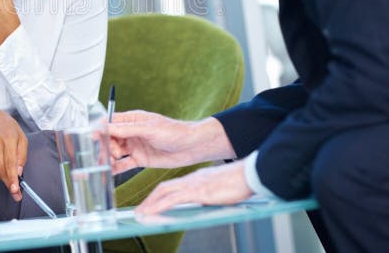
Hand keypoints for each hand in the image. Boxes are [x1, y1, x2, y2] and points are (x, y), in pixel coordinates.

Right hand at [0, 109, 27, 201]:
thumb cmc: (9, 129)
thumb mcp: (22, 138)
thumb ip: (22, 156)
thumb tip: (18, 172)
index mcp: (9, 138)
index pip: (10, 163)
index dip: (12, 178)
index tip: (15, 190)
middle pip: (1, 169)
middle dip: (8, 181)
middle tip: (15, 190)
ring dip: (1, 174)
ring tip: (6, 167)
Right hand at [108, 111, 234, 173]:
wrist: (191, 147)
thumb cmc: (174, 131)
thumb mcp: (148, 129)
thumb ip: (126, 130)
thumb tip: (105, 127)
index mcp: (132, 120)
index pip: (110, 123)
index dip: (100, 130)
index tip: (92, 138)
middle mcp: (131, 133)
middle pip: (110, 139)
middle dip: (104, 147)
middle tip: (104, 155)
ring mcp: (135, 146)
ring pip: (115, 152)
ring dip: (108, 158)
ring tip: (105, 165)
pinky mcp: (140, 159)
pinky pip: (124, 164)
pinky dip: (116, 168)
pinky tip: (109, 173)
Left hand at [136, 160, 252, 214]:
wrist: (250, 174)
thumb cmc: (240, 182)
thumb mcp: (220, 188)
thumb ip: (209, 194)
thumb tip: (205, 202)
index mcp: (197, 179)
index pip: (173, 185)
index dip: (159, 194)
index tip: (150, 202)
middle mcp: (192, 180)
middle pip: (164, 187)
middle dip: (150, 199)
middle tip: (139, 211)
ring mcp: (194, 185)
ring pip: (164, 192)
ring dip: (150, 204)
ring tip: (140, 215)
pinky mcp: (197, 192)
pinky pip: (173, 199)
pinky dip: (159, 206)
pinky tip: (151, 213)